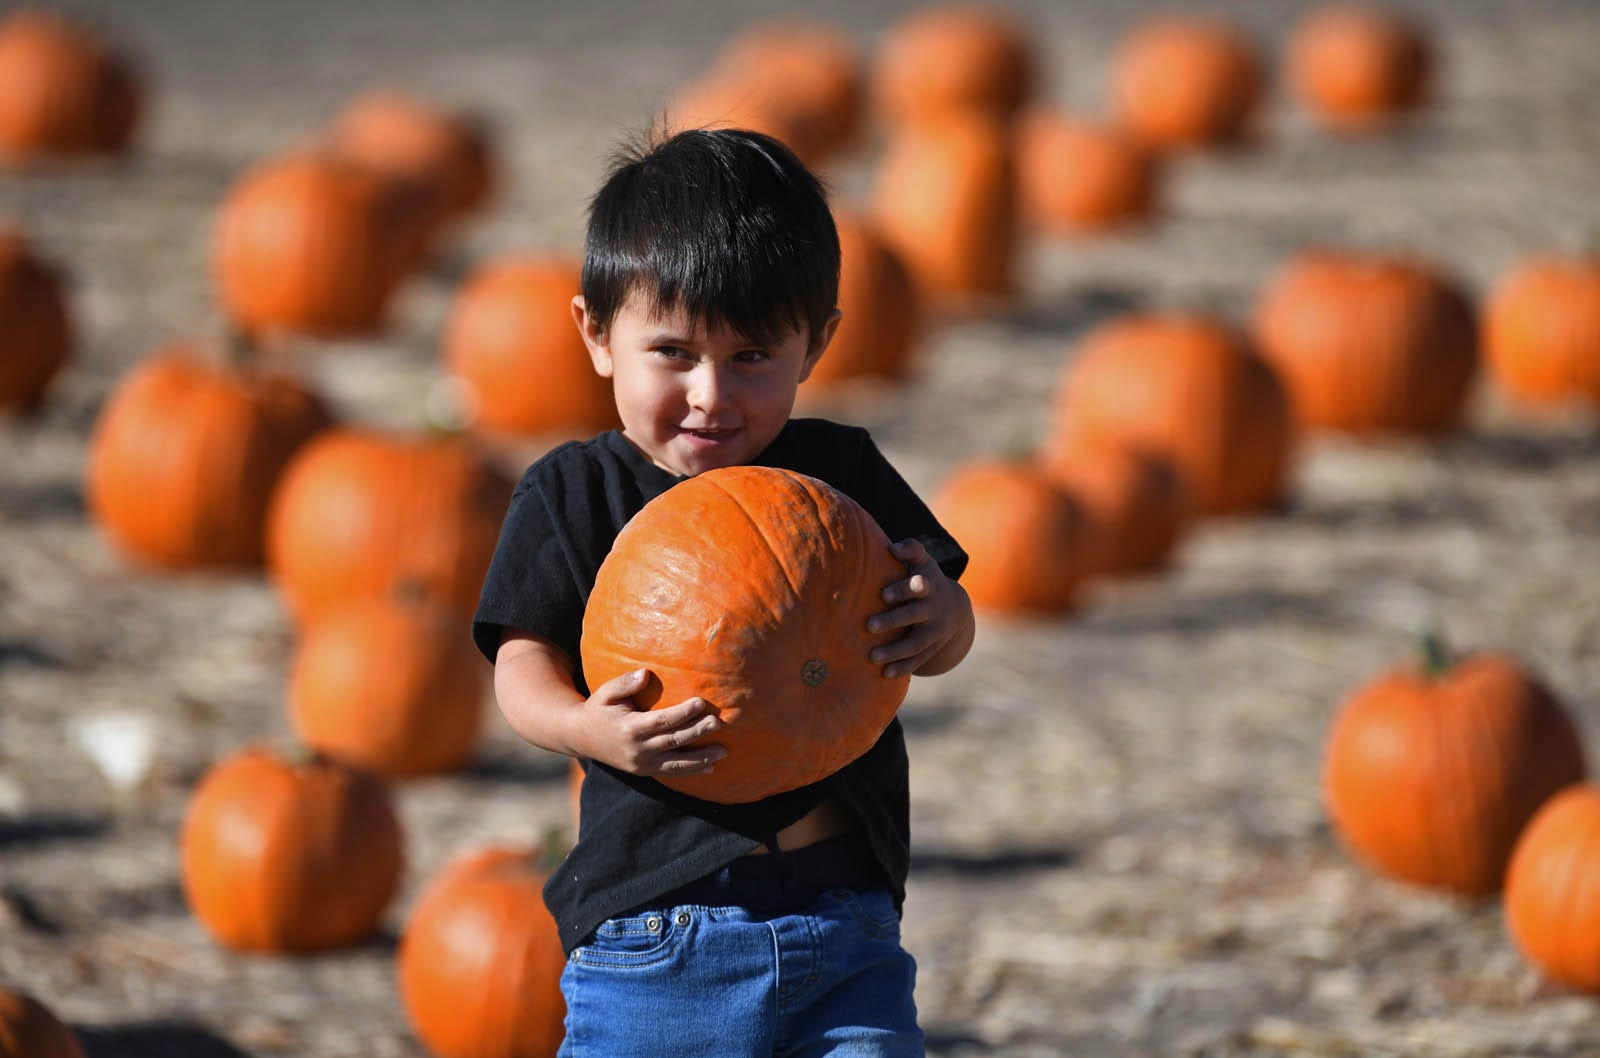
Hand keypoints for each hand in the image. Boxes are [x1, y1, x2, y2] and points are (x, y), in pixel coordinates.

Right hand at [581, 668, 725, 775]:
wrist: (581, 738)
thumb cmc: (598, 708)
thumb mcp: (605, 692)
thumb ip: (624, 683)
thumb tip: (645, 674)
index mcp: (630, 728)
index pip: (662, 721)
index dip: (683, 713)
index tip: (701, 702)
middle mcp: (637, 749)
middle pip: (673, 741)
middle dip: (698, 732)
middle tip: (719, 723)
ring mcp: (641, 764)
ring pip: (676, 764)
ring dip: (702, 758)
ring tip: (724, 751)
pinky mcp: (643, 771)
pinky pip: (670, 773)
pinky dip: (691, 771)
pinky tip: (710, 767)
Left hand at [866, 538, 971, 678]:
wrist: (955, 607)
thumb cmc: (925, 578)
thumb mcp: (923, 562)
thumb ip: (911, 550)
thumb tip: (891, 547)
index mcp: (929, 586)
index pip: (918, 586)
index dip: (903, 590)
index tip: (883, 594)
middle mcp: (934, 609)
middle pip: (914, 616)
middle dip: (893, 620)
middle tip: (870, 625)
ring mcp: (935, 631)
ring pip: (916, 643)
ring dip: (895, 650)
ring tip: (872, 656)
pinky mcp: (932, 648)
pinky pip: (918, 660)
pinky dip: (903, 668)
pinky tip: (885, 674)